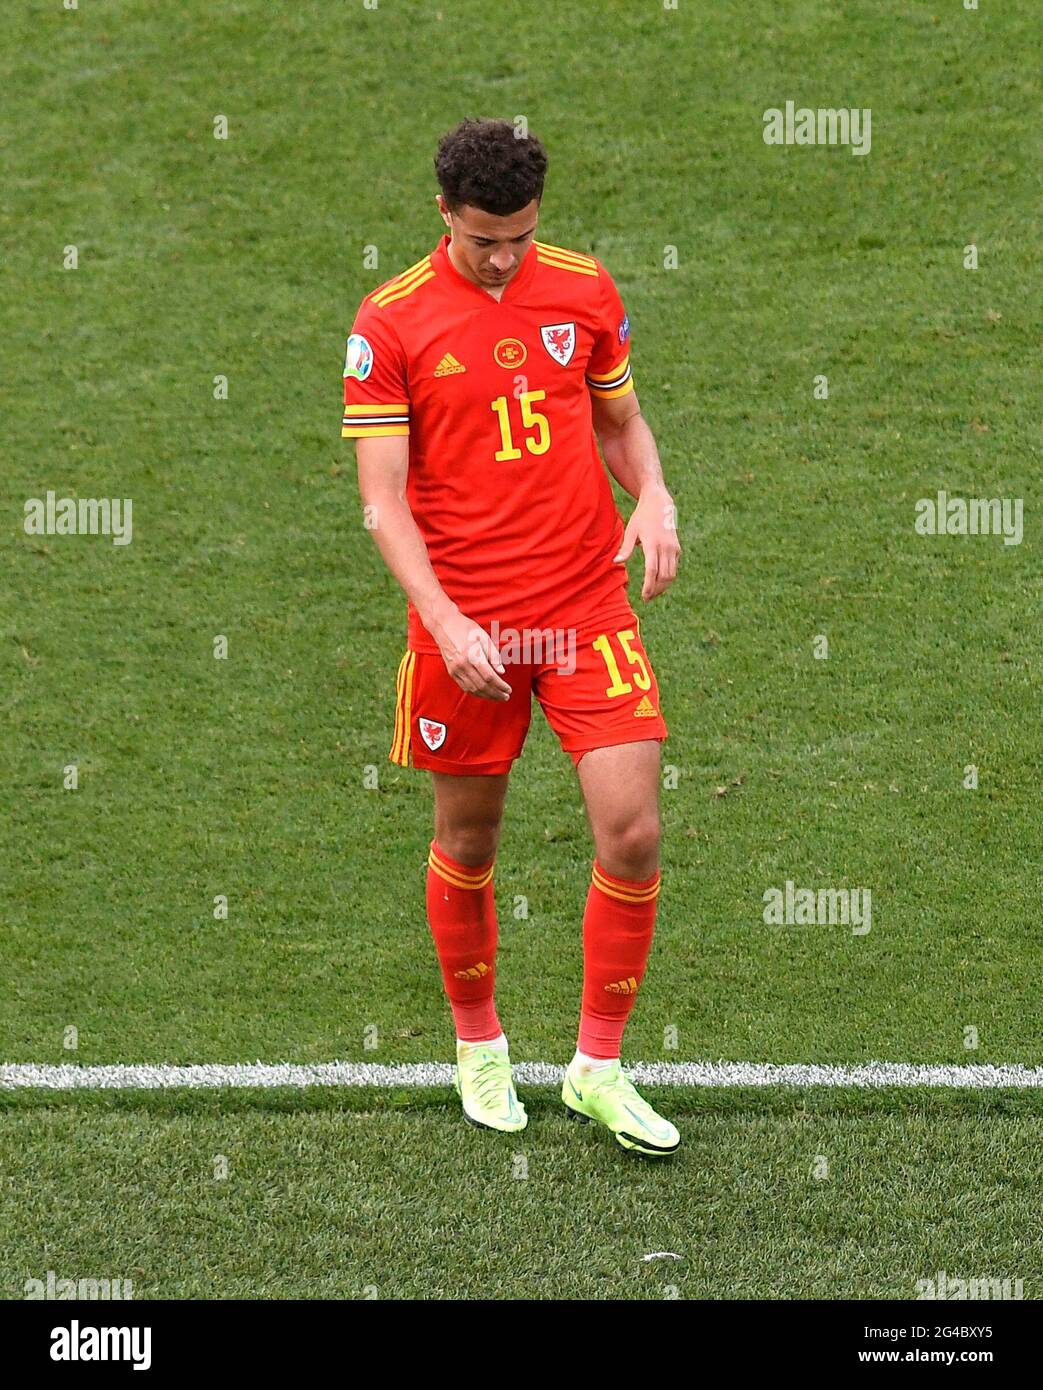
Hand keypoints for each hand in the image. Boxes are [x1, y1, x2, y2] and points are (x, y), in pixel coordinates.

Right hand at [430, 607, 512, 700]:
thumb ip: (493, 655)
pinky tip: (484, 693)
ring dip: (487, 695)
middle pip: (482, 686)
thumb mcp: (483, 637)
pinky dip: (476, 692)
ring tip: (497, 697)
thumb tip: (502, 672)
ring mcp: (455, 670)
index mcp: (472, 655)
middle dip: (496, 693)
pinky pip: (465, 687)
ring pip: (473, 689)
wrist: (444, 626)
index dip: (500, 686)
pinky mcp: (451, 672)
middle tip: (506, 697)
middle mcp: (462, 665)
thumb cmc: (465, 628)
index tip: (508, 690)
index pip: (489, 677)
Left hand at [614, 486, 680, 600]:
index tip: (644, 597)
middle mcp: (665, 547)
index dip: (649, 586)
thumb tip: (615, 562)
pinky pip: (674, 568)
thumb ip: (625, 548)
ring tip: (653, 593)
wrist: (659, 503)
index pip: (652, 571)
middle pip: (664, 576)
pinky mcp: (677, 548)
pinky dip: (668, 577)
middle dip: (656, 590)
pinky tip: (659, 582)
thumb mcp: (631, 530)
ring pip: (671, 574)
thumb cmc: (641, 517)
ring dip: (663, 586)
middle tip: (647, 598)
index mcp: (652, 544)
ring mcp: (673, 548)